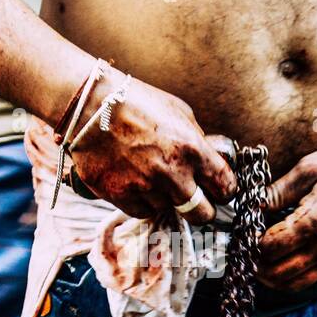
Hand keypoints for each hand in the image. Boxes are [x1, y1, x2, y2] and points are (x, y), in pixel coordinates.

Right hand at [67, 75, 234, 223]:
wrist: (91, 106)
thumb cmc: (137, 103)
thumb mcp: (179, 112)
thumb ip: (197, 140)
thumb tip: (209, 161)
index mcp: (192, 149)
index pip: (224, 186)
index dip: (224, 191)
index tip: (219, 192)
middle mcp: (172, 173)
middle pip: (201, 213)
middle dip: (202, 209)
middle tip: (195, 201)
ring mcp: (145, 187)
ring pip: (167, 209)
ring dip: (164, 198)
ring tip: (151, 176)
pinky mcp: (120, 195)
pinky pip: (142, 211)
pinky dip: (142, 201)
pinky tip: (136, 183)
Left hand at [258, 144, 316, 291]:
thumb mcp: (308, 169)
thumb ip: (277, 191)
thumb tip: (253, 204)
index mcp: (315, 221)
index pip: (271, 246)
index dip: (252, 243)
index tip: (244, 233)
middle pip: (279, 272)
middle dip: (257, 266)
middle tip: (244, 252)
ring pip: (295, 283)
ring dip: (272, 278)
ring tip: (258, 263)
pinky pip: (311, 279)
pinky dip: (291, 278)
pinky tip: (281, 264)